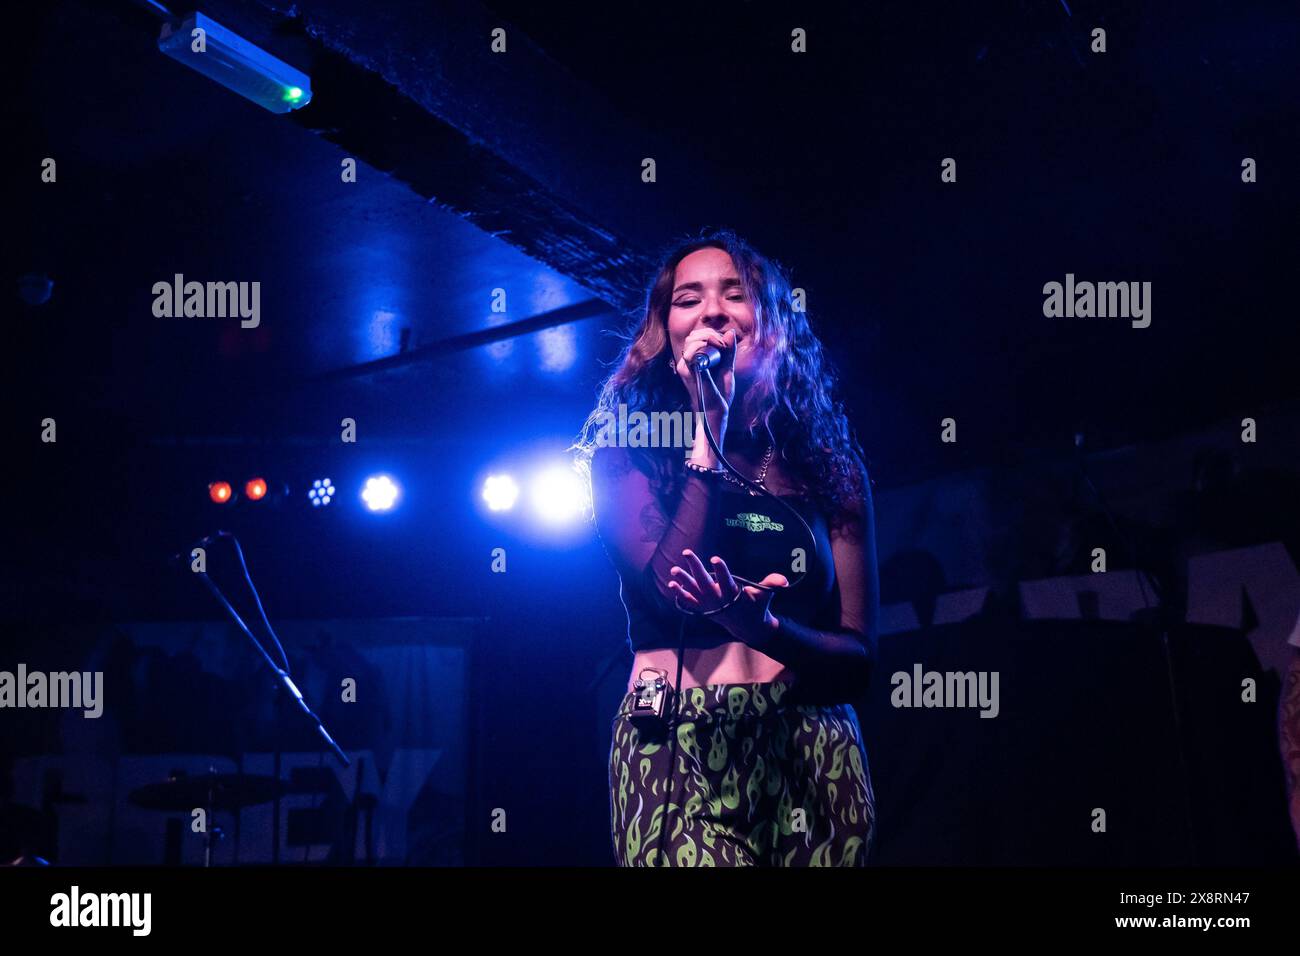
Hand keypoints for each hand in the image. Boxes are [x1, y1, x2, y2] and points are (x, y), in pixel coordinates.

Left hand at [667, 549, 788, 643]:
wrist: (747, 627)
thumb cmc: (756, 606)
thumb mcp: (765, 595)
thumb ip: (771, 585)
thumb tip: (784, 580)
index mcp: (733, 595)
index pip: (726, 580)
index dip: (720, 569)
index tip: (714, 558)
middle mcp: (718, 600)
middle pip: (704, 582)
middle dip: (695, 568)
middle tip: (687, 553)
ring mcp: (709, 605)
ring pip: (694, 591)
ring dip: (683, 580)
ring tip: (674, 569)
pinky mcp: (704, 609)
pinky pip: (690, 602)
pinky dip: (680, 594)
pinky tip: (671, 584)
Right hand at [674, 328, 736, 416]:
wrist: (716, 412)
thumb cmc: (720, 393)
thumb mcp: (727, 368)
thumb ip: (729, 351)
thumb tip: (731, 332)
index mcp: (694, 361)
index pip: (696, 337)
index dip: (711, 334)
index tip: (724, 342)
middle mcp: (686, 363)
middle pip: (692, 336)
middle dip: (709, 334)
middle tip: (723, 344)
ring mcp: (685, 367)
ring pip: (691, 340)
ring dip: (708, 338)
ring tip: (720, 347)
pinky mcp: (687, 372)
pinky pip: (691, 352)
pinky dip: (704, 346)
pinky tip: (716, 349)